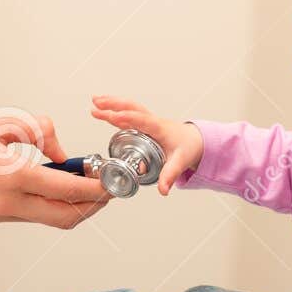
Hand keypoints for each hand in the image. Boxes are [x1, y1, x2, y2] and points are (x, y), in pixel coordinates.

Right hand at [0, 111, 110, 229]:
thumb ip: (39, 131)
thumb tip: (61, 152)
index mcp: (11, 178)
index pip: (68, 189)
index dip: (97, 187)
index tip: (113, 180)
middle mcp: (5, 204)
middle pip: (64, 217)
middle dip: (91, 206)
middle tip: (108, 189)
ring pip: (47, 218)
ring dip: (71, 205)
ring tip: (86, 184)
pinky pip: (29, 214)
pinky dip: (49, 203)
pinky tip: (55, 185)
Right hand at [89, 96, 203, 194]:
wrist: (195, 140)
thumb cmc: (188, 147)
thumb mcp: (180, 162)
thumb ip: (169, 176)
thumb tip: (162, 190)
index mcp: (160, 128)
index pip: (142, 120)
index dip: (128, 118)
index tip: (115, 116)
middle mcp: (152, 121)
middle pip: (132, 108)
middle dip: (114, 105)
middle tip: (97, 104)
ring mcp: (148, 120)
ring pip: (129, 107)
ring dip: (112, 103)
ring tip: (95, 101)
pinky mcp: (144, 123)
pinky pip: (128, 113)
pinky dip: (115, 109)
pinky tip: (104, 110)